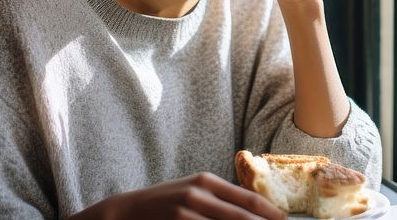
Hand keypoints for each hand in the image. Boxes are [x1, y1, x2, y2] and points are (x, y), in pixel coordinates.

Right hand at [71, 172, 285, 219]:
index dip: (271, 213)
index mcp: (207, 181)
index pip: (249, 199)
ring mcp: (186, 212)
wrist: (125, 211)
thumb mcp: (193, 193)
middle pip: (243, 218)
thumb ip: (221, 201)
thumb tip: (255, 212)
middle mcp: (199, 193)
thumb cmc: (164, 203)